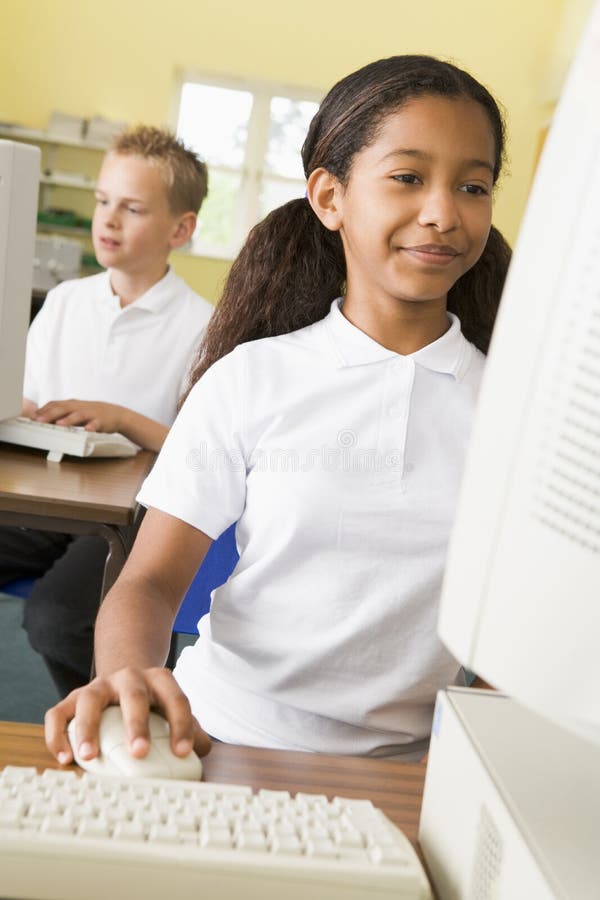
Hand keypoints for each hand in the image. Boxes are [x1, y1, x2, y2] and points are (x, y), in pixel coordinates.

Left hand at [34, 399, 124, 432]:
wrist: (115, 414)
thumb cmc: (92, 413)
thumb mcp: (74, 411)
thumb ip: (60, 413)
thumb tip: (41, 417)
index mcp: (71, 405)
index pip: (54, 404)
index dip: (43, 410)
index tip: (32, 417)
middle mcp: (79, 407)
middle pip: (63, 409)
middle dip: (50, 415)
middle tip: (39, 421)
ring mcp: (90, 413)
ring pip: (78, 415)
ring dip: (69, 420)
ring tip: (60, 424)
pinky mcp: (101, 421)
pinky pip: (96, 424)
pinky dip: (91, 426)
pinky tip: (88, 429)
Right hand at [45, 667, 211, 765]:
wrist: (125, 676)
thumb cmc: (152, 701)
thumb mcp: (172, 708)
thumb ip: (190, 727)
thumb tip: (201, 751)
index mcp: (158, 680)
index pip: (175, 698)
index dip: (181, 724)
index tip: (182, 752)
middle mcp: (128, 678)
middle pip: (133, 695)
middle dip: (136, 724)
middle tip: (139, 752)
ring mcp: (98, 686)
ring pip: (89, 700)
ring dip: (87, 728)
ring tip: (88, 757)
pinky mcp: (73, 698)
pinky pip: (58, 713)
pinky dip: (58, 735)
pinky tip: (64, 758)